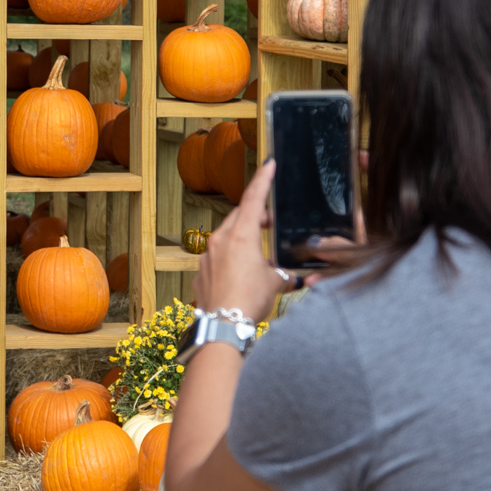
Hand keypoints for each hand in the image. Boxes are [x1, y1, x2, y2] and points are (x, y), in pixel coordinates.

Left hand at [196, 162, 309, 322]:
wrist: (222, 325)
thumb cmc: (248, 302)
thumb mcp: (275, 283)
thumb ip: (282, 273)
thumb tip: (288, 277)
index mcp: (241, 235)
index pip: (253, 198)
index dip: (263, 180)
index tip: (268, 165)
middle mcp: (220, 240)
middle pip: (240, 216)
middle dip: (256, 216)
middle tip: (272, 223)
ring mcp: (208, 255)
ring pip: (227, 236)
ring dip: (244, 239)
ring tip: (260, 255)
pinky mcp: (201, 271)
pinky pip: (218, 256)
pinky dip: (231, 258)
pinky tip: (242, 273)